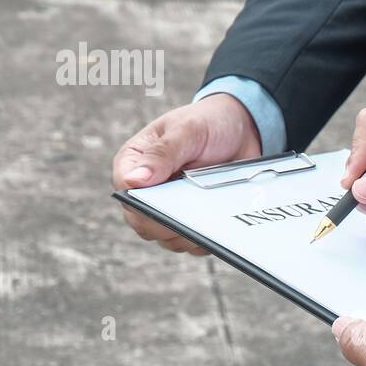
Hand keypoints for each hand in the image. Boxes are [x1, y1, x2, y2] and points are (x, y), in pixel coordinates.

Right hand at [112, 94, 261, 254]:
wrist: (240, 131)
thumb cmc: (207, 122)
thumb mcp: (188, 129)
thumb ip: (163, 152)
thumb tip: (133, 181)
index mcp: (134, 161)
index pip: (125, 191)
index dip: (141, 202)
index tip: (165, 203)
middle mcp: (145, 189)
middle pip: (142, 223)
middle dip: (167, 223)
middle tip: (194, 213)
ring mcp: (167, 207)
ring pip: (166, 238)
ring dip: (188, 233)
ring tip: (210, 213)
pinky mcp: (188, 221)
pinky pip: (191, 243)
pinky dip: (206, 239)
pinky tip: (219, 223)